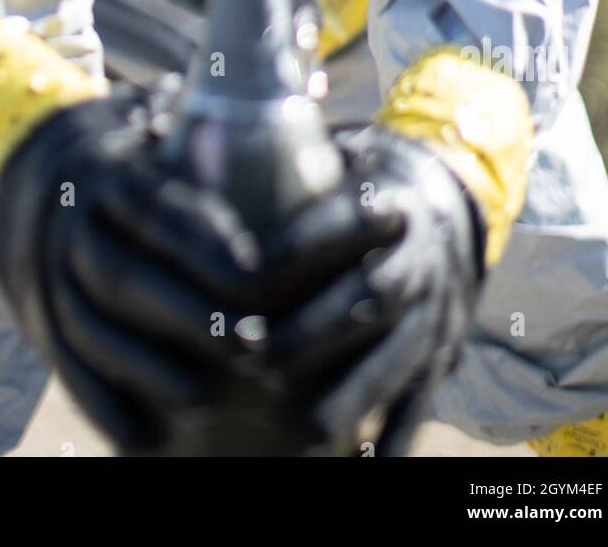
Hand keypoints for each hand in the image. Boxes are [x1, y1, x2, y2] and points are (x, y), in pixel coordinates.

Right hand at [0, 86, 259, 451]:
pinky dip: (98, 403)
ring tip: (205, 397)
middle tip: (249, 343)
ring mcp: (45, 275)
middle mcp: (68, 225)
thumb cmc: (121, 151)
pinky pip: (62, 365)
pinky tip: (140, 437)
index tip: (253, 273)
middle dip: (183, 314)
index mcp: (104, 170)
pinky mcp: (37, 318)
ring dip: (144, 368)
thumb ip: (189, 134)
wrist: (21, 173)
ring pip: (87, 327)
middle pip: (118, 275)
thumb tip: (233, 120)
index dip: (199, 241)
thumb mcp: (147, 126)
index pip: (151, 206)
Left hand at [259, 126, 485, 448]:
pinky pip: (422, 399)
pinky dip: (395, 437)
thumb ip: (267, 164)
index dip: (304, 242)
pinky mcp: (440, 356)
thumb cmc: (353, 191)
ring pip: (401, 353)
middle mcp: (417, 256)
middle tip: (251, 351)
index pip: (350, 218)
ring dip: (353, 392)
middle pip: (375, 294)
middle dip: (315, 327)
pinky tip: (364, 468)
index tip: (250, 268)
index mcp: (390, 202)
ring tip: (303, 429)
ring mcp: (434, 310)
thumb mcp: (328, 163)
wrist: (443, 217)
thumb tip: (164, 138)